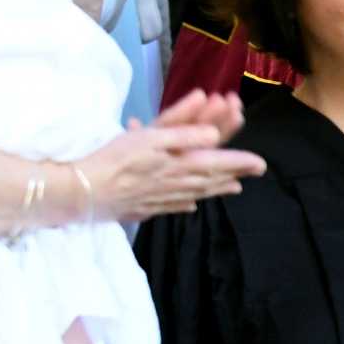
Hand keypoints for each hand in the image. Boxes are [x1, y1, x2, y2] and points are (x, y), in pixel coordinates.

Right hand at [78, 96, 266, 219]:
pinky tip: (190, 206)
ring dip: (216, 190)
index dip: (240, 162)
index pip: (218, 162)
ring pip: (196, 194)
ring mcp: (159, 199)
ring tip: (233, 188)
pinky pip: (172, 207)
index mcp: (180, 166)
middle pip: (211, 180)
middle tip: (254, 173)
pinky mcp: (142, 208)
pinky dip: (186, 204)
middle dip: (234, 174)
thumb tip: (214, 136)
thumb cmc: (116, 160)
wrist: (83, 191)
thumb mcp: (151, 138)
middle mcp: (175, 185)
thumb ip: (185, 135)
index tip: (261, 163)